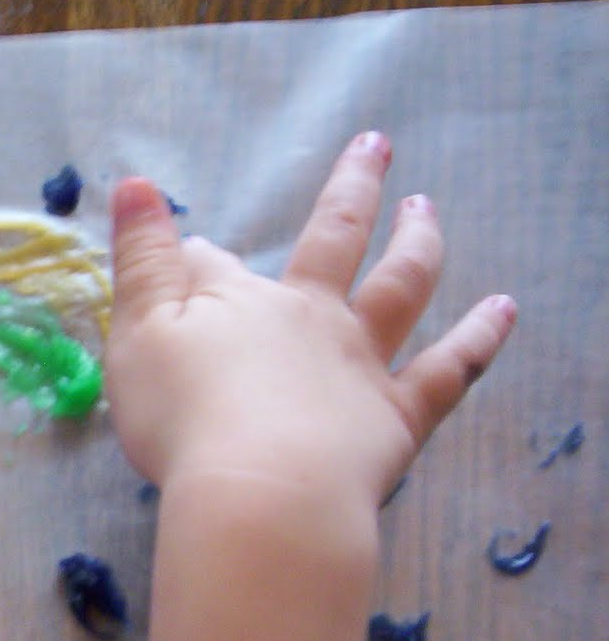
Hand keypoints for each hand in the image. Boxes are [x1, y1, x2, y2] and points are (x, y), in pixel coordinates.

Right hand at [103, 132, 516, 508]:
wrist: (259, 495)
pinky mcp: (398, 415)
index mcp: (241, 301)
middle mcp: (311, 316)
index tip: (192, 252)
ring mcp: (362, 362)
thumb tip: (136, 185)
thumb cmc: (185, 417)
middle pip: (335, 240)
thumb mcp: (139, 334)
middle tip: (375, 146)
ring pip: (401, 288)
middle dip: (351, 189)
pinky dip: (479, 337)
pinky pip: (449, 370)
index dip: (197, 258)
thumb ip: (141, 261)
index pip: (216, 267)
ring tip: (428, 209)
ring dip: (419, 242)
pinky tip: (503, 308)